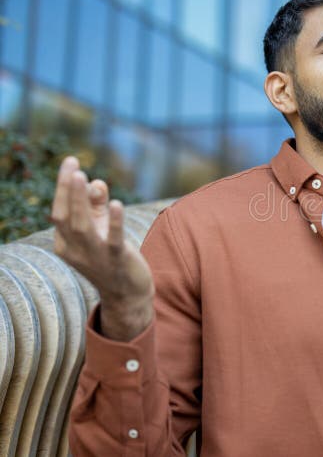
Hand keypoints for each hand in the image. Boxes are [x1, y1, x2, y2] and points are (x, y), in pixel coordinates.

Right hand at [50, 156, 153, 340]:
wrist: (127, 293)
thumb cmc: (111, 257)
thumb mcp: (100, 229)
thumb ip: (97, 206)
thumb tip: (97, 182)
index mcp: (66, 243)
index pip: (60, 212)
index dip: (64, 188)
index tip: (71, 163)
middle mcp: (75, 250)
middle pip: (65, 217)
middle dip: (67, 190)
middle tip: (72, 165)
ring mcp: (94, 256)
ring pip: (82, 227)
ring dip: (80, 201)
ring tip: (82, 177)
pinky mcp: (117, 259)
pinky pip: (113, 239)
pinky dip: (113, 222)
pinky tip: (115, 204)